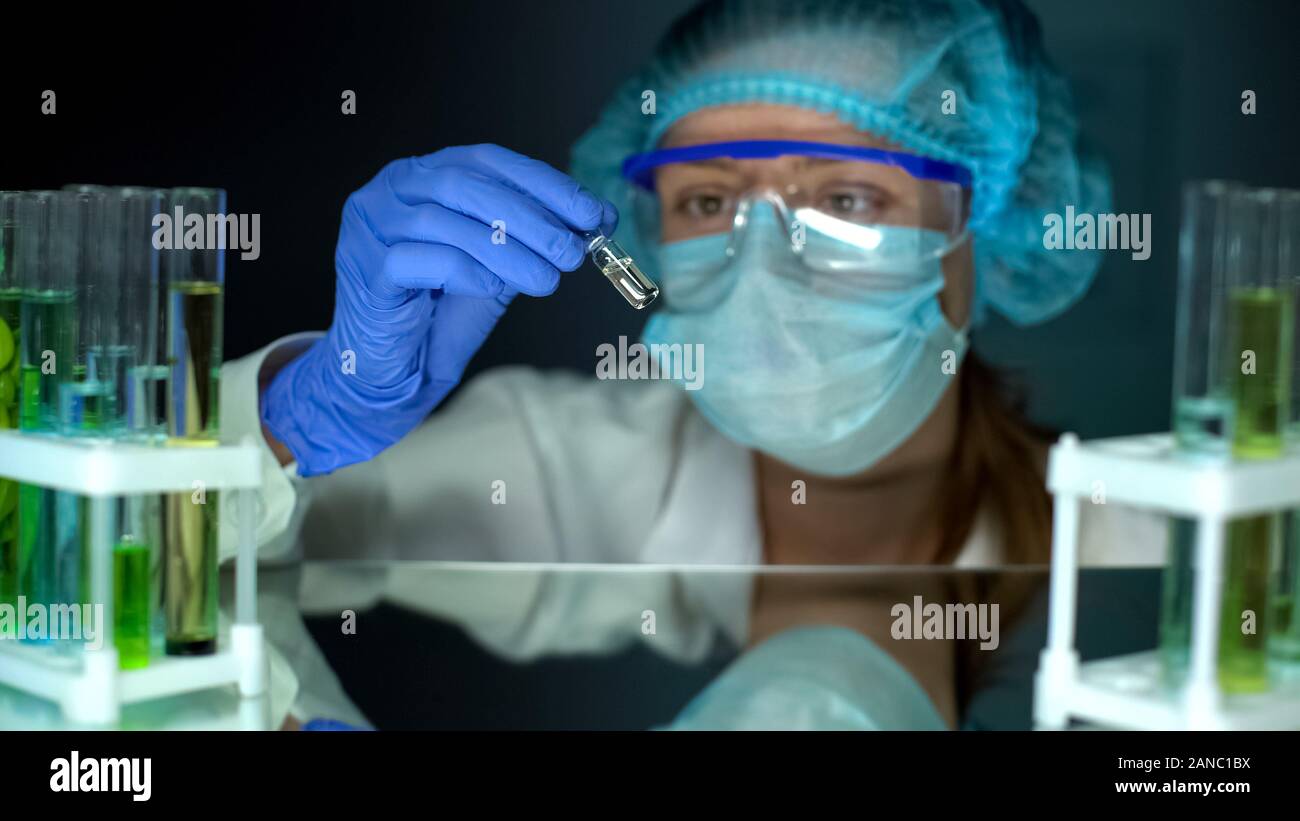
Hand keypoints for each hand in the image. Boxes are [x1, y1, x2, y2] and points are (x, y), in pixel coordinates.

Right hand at [260, 144, 615, 474]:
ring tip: (547, 279)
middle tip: (571, 251)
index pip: (488, 161)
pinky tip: (493, 288)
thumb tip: (596, 219)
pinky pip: (417, 259)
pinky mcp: (366, 270)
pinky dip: (464, 271)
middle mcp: (391, 191)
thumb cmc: (441, 312)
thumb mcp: (499, 264)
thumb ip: (534, 237)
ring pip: (444, 221)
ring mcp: (372, 227)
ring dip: (507, 250)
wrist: (395, 369)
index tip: (591, 213)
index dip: (544, 184)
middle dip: (530, 218)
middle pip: (466, 185)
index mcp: (423, 175)